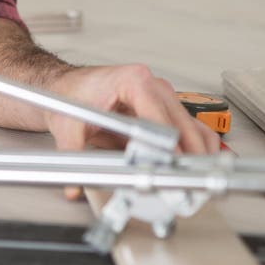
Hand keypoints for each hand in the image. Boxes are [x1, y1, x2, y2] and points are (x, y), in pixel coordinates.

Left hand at [46, 63, 219, 197]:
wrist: (67, 87)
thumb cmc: (71, 95)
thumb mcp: (68, 126)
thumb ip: (72, 155)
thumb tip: (73, 184)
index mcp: (132, 80)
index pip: (159, 117)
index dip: (167, 145)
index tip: (171, 167)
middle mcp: (152, 84)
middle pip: (182, 123)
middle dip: (187, 154)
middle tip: (186, 180)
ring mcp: (161, 95)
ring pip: (192, 126)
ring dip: (197, 152)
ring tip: (193, 177)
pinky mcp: (164, 107)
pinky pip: (189, 127)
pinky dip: (196, 146)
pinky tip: (193, 165)